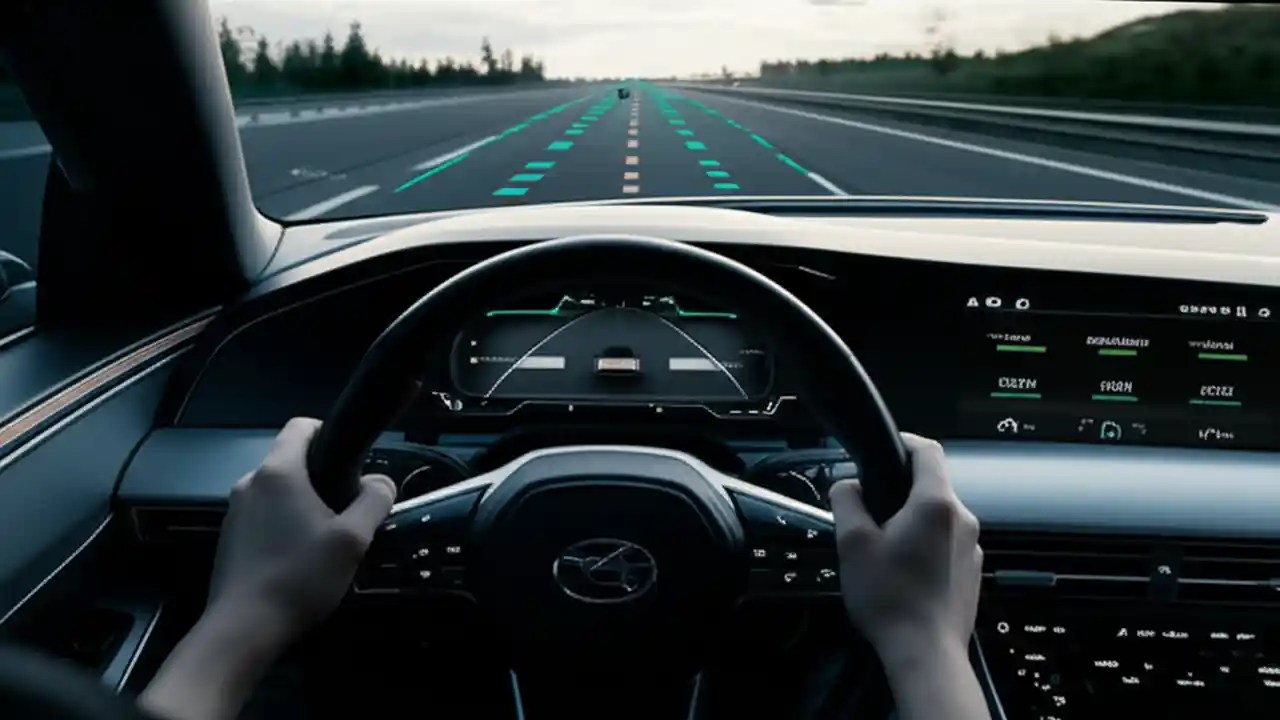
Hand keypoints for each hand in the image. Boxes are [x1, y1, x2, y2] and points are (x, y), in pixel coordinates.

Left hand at [142, 418, 395, 719]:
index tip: (353, 458)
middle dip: (322, 475)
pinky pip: (264, 515)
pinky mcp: (229, 538)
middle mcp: (250, 482)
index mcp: (278, 472)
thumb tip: (381, 482)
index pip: (301, 425)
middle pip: (291, 460)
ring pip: (278, 490)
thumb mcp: (352, 539)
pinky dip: (284, 524)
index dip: (330, 432)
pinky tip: (299, 557)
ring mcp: (234, 511)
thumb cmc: (300, 577)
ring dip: (302, 503)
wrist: (244, 629)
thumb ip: (373, 501)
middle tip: (348, 507)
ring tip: (326, 538)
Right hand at [829, 433, 981, 668]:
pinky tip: (904, 573)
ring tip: (883, 549)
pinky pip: (947, 543)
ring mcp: (973, 547)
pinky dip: (926, 545)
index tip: (883, 449)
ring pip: (938, 517)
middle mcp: (963, 519)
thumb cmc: (888, 596)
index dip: (904, 441)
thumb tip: (848, 485)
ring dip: (913, 521)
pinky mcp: (973, 572)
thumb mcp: (852, 543)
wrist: (926, 653)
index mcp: (936, 503)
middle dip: (900, 491)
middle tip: (868, 513)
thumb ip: (847, 501)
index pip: (927, 450)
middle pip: (932, 486)